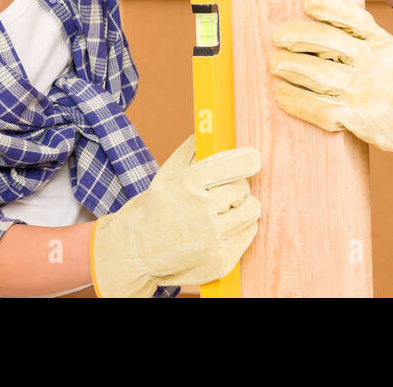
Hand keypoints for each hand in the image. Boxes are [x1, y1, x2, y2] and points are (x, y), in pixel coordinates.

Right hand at [89, 133, 260, 296]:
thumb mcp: (165, 176)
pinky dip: (241, 227)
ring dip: (242, 206)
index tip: (254, 157)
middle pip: (242, 187)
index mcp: (187, 185)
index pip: (229, 165)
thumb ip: (190, 151)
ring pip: (251, 210)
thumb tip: (210, 131)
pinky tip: (223, 228)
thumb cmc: (155, 209)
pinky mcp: (221, 261)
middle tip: (224, 191)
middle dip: (236, 186)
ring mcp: (212, 239)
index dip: (246, 160)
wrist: (139, 253)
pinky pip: (249, 232)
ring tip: (225, 209)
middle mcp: (201, 212)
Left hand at [269, 0, 392, 179]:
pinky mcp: (355, 119)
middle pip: (326, 43)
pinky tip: (282, 94)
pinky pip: (317, 108)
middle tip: (278, 36)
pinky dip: (296, 100)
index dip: (327, 5)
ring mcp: (362, 92)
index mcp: (383, 44)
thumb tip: (334, 14)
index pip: (352, 17)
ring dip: (292, 67)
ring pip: (317, 74)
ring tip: (276, 64)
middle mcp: (372, 64)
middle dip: (298, 37)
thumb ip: (368, 37)